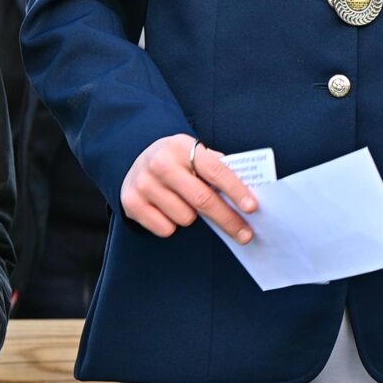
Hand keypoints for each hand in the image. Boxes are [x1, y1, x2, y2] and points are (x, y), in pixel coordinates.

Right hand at [120, 135, 257, 242]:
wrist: (134, 157)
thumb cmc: (176, 160)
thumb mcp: (194, 153)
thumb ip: (217, 169)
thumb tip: (247, 196)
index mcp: (182, 147)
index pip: (215, 171)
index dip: (236, 191)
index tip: (252, 208)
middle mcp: (160, 164)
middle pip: (202, 200)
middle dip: (228, 220)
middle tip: (245, 234)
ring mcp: (144, 184)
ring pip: (185, 218)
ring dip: (192, 217)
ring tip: (184, 203)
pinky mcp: (131, 203)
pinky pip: (166, 229)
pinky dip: (171, 225)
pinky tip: (166, 209)